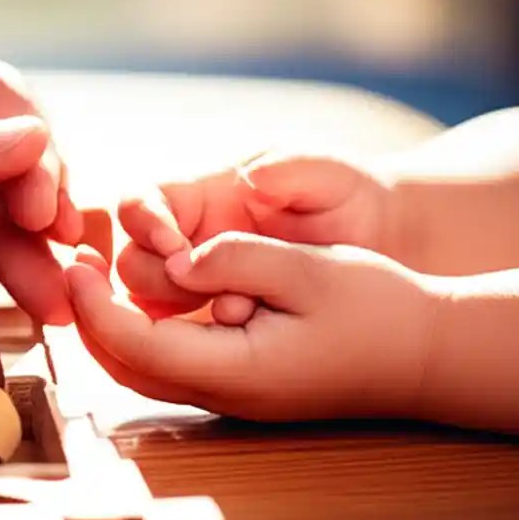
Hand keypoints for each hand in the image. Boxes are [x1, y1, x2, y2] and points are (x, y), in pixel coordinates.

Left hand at [65, 234, 440, 420]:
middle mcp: (226, 394)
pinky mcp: (242, 385)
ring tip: (96, 274)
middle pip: (126, 367)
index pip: (137, 344)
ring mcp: (232, 396)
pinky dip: (141, 332)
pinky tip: (144, 293)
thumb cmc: (379, 309)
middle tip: (71, 265)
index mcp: (237, 370)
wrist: (429, 355)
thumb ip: (237, 261)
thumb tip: (178, 262)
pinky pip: (171, 364)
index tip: (73, 261)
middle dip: (89, 319)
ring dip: (111, 327)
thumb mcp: (309, 269)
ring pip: (143, 371)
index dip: (95, 305)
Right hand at [115, 153, 396, 320]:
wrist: (386, 248)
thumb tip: (250, 178)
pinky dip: (184, 348)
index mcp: (202, 198)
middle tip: (197, 293)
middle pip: (132, 261)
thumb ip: (292, 169)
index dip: (145, 224)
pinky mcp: (214, 327)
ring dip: (166, 318)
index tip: (176, 248)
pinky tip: (225, 350)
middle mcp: (188, 244)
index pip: (141, 204)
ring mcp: (198, 288)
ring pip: (147, 308)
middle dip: (152, 278)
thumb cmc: (353, 200)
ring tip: (231, 318)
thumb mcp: (331, 176)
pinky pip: (176, 342)